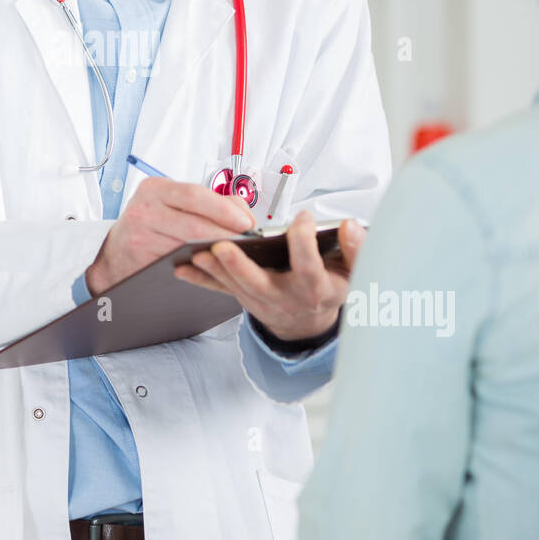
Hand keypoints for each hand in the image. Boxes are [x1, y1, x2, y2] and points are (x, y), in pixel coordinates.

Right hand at [85, 178, 255, 296]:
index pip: (194, 195)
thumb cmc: (150, 224)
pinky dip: (198, 265)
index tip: (245, 221)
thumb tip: (242, 210)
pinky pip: (176, 264)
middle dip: (225, 235)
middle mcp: (144, 209)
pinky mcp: (140, 259)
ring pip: (186, 246)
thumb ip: (209, 202)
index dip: (223, 209)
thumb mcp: (171, 203)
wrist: (116, 252)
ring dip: (214, 252)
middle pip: (193, 223)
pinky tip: (211, 265)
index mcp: (155, 189)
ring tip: (232, 254)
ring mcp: (139, 235)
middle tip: (245, 242)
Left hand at [173, 209, 365, 341]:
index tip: (303, 218)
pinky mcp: (244, 299)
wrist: (309, 320)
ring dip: (214, 269)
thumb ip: (356, 248)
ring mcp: (262, 301)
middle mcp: (285, 297)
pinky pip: (221, 290)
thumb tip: (349, 225)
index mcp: (315, 289)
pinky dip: (201, 280)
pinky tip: (182, 268)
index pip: (309, 266)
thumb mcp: (354, 272)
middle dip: (240, 266)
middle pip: (260, 283)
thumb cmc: (329, 287)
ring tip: (197, 250)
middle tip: (222, 246)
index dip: (305, 242)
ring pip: (235, 286)